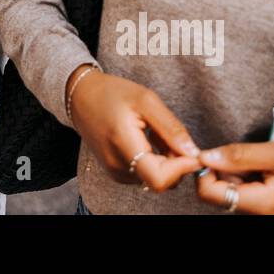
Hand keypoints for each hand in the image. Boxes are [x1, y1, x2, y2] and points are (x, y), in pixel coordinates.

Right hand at [68, 68, 201, 191]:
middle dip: (176, 163)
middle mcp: (117, 165)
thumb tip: (193, 152)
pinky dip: (155, 161)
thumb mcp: (146, 100)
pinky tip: (148, 140)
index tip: (192, 152)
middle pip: (161, 181)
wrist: (80, 97)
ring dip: (166, 161)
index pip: (159, 179)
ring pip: (155, 178)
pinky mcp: (116, 172)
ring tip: (156, 134)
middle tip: (173, 136)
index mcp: (123, 145)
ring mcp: (115, 171)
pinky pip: (145, 174)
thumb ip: (171, 128)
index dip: (181, 169)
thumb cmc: (112, 93)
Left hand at [195, 141, 273, 213]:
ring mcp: (263, 218)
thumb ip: (240, 155)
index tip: (216, 153)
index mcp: (261, 206)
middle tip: (250, 158)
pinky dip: (250, 181)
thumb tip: (206, 156)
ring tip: (264, 166)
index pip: (209, 193)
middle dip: (226, 171)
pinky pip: (247, 196)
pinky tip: (267, 174)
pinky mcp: (267, 213)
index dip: (205, 170)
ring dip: (239, 175)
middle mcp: (258, 219)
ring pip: (233, 193)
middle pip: (220, 193)